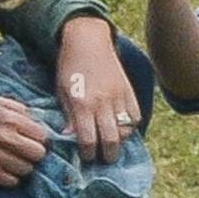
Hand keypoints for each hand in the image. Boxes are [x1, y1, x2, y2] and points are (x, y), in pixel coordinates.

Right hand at [0, 94, 48, 186]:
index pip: (42, 136)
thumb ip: (19, 109)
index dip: (39, 138)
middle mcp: (6, 139)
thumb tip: (36, 121)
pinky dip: (10, 176)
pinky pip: (11, 181)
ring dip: (22, 165)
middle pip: (38, 154)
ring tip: (13, 160)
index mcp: (10, 119)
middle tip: (26, 151)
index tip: (33, 138)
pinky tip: (3, 169)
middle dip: (34, 152)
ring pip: (26, 170)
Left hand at [56, 14, 141, 163]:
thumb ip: (68, 116)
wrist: (87, 39)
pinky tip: (122, 128)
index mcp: (83, 104)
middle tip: (102, 158)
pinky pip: (136, 116)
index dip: (87, 154)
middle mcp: (103, 103)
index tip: (86, 157)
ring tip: (113, 144)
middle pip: (111, 140)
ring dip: (120, 141)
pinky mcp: (129, 91)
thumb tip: (69, 137)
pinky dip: (130, 126)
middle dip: (107, 155)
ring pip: (126, 130)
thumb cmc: (69, 66)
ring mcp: (119, 96)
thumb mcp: (62, 91)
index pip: (88, 140)